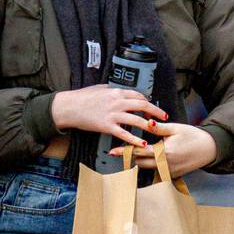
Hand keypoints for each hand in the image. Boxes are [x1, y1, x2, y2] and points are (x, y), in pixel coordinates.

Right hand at [51, 85, 166, 144]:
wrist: (69, 107)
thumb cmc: (82, 98)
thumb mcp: (99, 89)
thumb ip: (112, 91)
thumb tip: (120, 92)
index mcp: (116, 92)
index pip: (138, 95)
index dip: (148, 102)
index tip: (153, 107)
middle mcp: (117, 102)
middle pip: (142, 105)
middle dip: (155, 112)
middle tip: (164, 118)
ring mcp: (113, 114)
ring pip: (136, 120)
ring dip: (149, 125)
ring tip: (157, 130)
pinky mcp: (107, 126)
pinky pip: (124, 134)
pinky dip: (135, 140)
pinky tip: (142, 144)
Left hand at [112, 121, 216, 177]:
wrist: (209, 149)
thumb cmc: (194, 137)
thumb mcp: (176, 129)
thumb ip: (159, 128)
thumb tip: (146, 123)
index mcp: (164, 152)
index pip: (139, 152)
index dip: (125, 151)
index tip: (113, 151)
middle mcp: (165, 165)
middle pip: (139, 163)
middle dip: (132, 156)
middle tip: (123, 148)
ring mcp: (168, 172)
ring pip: (146, 168)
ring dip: (141, 160)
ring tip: (138, 151)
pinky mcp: (171, 175)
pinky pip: (156, 171)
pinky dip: (151, 164)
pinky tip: (152, 157)